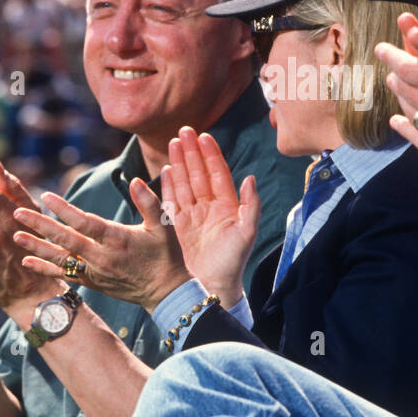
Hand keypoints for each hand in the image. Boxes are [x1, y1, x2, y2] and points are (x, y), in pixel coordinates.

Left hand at [10, 176, 192, 314]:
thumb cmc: (166, 254)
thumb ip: (149, 202)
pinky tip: (27, 261)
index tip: (46, 196)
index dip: (65, 210)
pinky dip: (45, 269)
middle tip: (17, 213)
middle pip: (66, 239)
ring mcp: (95, 272)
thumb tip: (136, 180)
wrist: (165, 292)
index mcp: (118, 239)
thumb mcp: (164, 225)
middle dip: (41, 226)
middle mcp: (102, 257)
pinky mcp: (92, 283)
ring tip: (14, 236)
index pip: (85, 222)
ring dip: (36, 247)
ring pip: (61, 258)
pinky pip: (65, 275)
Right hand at [162, 126, 257, 306]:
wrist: (213, 286)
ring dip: (179, 163)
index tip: (203, 136)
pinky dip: (169, 186)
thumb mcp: (247, 233)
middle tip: (184, 130)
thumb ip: (251, 205)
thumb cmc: (233, 262)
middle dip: (192, 152)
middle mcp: (210, 207)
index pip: (218, 173)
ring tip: (172, 143)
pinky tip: (166, 171)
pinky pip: (173, 201)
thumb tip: (250, 178)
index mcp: (228, 206)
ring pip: (185, 183)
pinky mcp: (179, 226)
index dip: (211, 154)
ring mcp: (194, 216)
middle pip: (199, 173)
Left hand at [374, 0, 417, 237]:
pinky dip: (404, 126)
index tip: (382, 45)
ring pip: (408, 108)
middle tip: (383, 57)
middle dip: (393, 68)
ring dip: (398, 92)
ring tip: (391, 81)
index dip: (395, 53)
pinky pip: (416, 137)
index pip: (411, 64)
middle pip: (405, 84)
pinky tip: (397, 120)